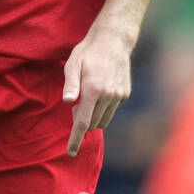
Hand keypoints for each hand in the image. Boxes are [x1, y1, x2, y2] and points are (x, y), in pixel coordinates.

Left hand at [63, 23, 131, 155]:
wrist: (114, 40)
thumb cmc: (88, 52)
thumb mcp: (72, 64)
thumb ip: (70, 85)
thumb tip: (68, 102)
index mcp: (92, 90)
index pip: (82, 122)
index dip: (75, 139)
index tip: (70, 152)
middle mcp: (108, 95)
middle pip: (92, 123)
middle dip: (82, 121)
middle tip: (77, 102)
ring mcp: (118, 95)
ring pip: (103, 120)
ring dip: (93, 116)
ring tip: (89, 96)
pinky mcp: (125, 94)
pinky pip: (111, 110)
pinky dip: (103, 107)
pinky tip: (101, 90)